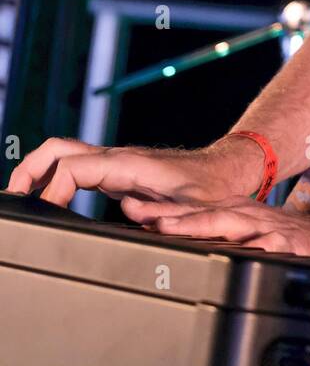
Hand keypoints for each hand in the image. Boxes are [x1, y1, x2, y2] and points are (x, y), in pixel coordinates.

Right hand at [5, 134, 265, 207]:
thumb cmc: (217, 189)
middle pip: (59, 150)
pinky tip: (48, 204)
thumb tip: (129, 212)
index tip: (44, 214)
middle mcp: (119, 160)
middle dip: (29, 170)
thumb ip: (169, 213)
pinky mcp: (119, 175)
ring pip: (65, 157)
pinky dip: (54, 181)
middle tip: (13, 201)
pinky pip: (77, 171)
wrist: (232, 172)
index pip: (74, 167)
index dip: (52, 189)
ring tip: (20, 203)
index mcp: (131, 164)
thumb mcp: (198, 207)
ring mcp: (117, 165)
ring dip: (37, 174)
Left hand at [120, 194, 309, 257]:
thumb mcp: (246, 232)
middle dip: (171, 214)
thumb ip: (214, 235)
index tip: (129, 206)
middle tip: (142, 213)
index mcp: (233, 213)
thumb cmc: (283, 238)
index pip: (191, 209)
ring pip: (227, 224)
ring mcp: (264, 228)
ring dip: (198, 224)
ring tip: (170, 226)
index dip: (159, 208)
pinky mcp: (286, 243)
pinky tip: (235, 248)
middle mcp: (245, 216)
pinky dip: (248, 246)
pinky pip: (265, 246)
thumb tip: (171, 238)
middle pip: (202, 213)